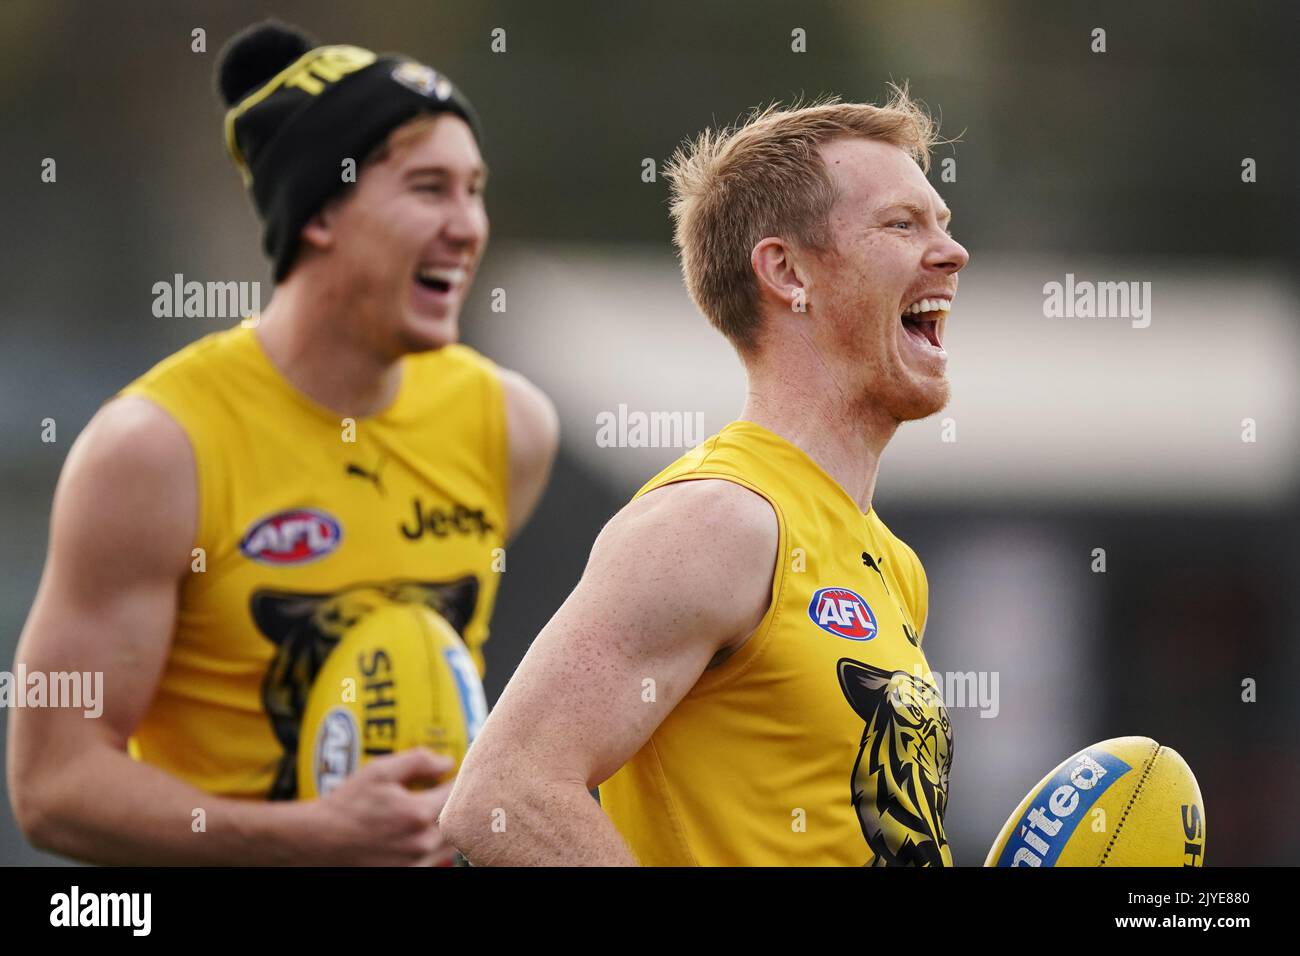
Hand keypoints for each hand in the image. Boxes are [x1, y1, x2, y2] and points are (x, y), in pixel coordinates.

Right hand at [311, 747, 458, 865]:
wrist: (320, 839)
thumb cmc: (347, 804)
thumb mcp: (380, 771)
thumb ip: (418, 761)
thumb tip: (447, 763)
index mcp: (418, 812)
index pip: (458, 791)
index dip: (459, 779)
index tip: (456, 772)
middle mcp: (421, 841)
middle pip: (458, 818)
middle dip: (456, 802)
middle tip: (448, 790)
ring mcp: (416, 861)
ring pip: (450, 840)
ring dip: (448, 822)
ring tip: (435, 809)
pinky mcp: (410, 872)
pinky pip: (436, 857)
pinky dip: (436, 842)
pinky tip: (423, 830)